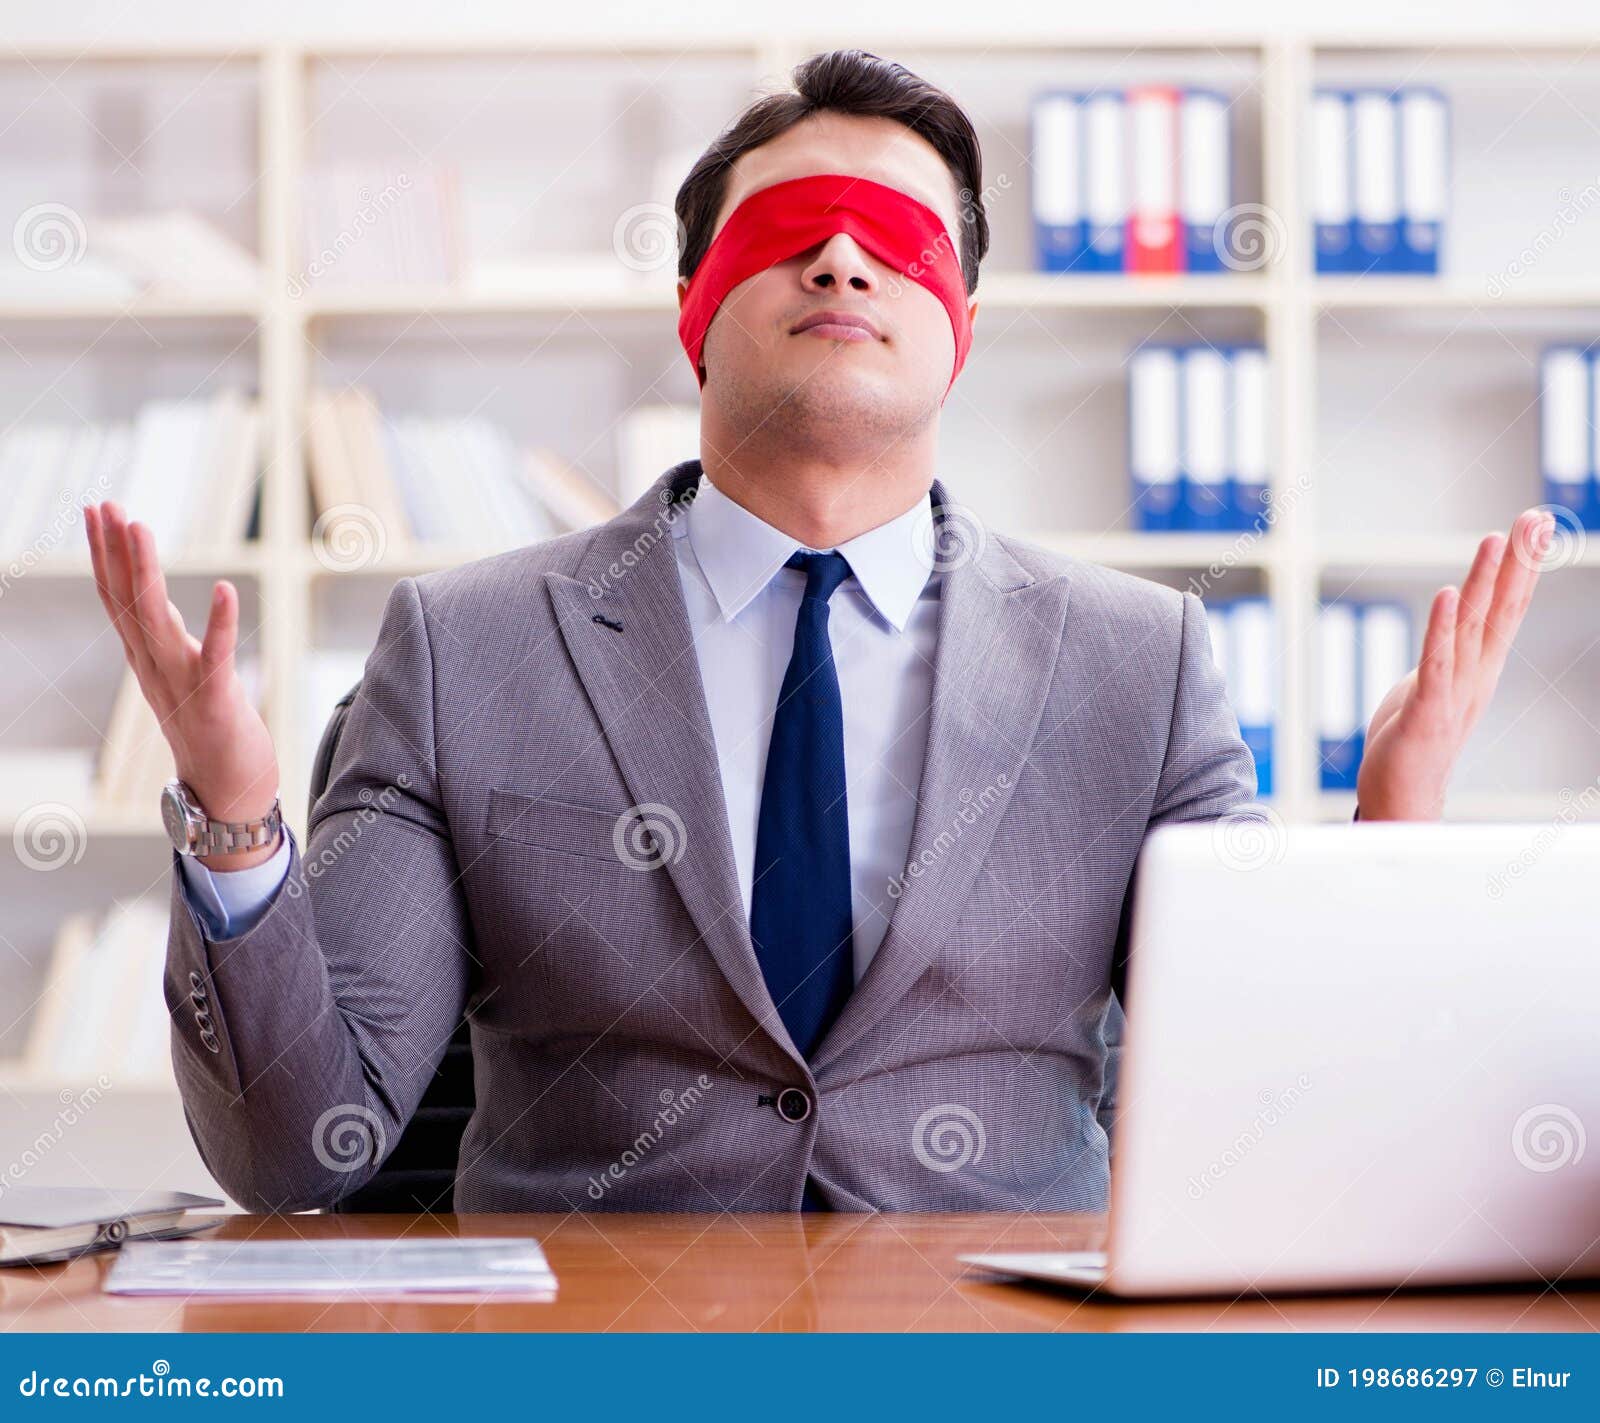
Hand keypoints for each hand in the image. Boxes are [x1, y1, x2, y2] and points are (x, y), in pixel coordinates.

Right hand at [86, 500, 281, 867]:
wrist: (226, 794)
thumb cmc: (210, 733)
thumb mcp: (183, 676)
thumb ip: (168, 640)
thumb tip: (160, 602)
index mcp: (147, 659)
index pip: (117, 598)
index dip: (105, 553)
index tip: (95, 510)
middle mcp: (155, 668)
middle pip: (127, 600)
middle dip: (115, 551)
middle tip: (106, 505)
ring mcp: (182, 684)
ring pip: (156, 620)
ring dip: (148, 572)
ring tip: (141, 527)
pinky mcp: (217, 701)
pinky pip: (217, 656)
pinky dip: (220, 622)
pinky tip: (226, 588)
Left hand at [1356, 508, 1554, 820]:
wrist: (1400, 800)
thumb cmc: (1411, 745)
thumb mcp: (1427, 690)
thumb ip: (1439, 660)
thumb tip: (1441, 638)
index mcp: (1477, 668)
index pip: (1506, 609)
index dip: (1521, 567)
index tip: (1535, 526)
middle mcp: (1474, 675)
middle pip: (1501, 609)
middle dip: (1518, 562)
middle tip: (1535, 517)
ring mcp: (1453, 692)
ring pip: (1473, 627)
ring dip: (1484, 582)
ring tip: (1495, 539)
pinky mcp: (1426, 710)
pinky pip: (1435, 662)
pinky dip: (1441, 628)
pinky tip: (1448, 594)